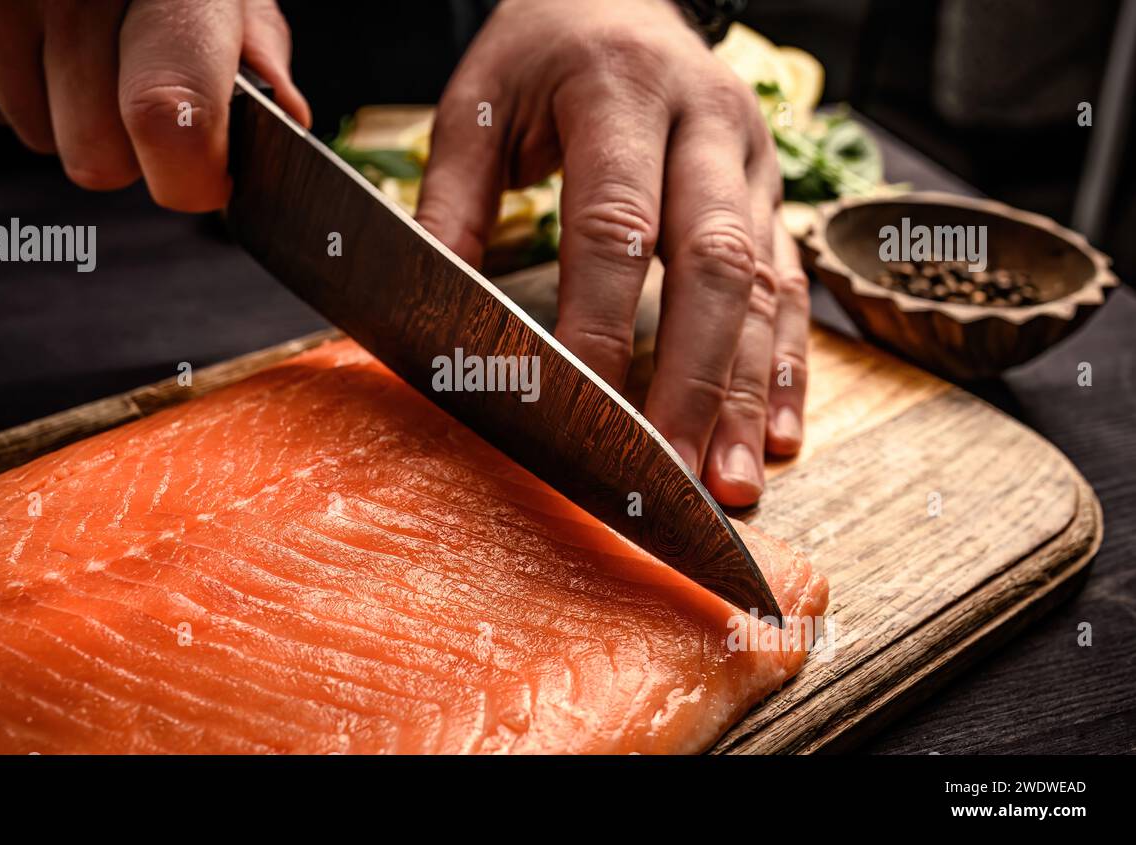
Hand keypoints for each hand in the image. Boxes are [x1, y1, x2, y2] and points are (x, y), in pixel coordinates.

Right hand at [0, 0, 310, 210]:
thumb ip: (257, 45)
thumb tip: (287, 119)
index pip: (167, 115)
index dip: (189, 171)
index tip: (202, 177)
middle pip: (97, 160)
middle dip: (122, 139)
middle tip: (127, 70)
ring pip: (42, 141)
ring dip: (64, 106)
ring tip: (73, 32)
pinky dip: (11, 84)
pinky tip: (27, 26)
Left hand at [415, 0, 808, 506]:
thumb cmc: (541, 52)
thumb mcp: (480, 102)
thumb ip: (452, 199)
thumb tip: (430, 305)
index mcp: (621, 92)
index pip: (615, 224)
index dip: (600, 324)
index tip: (581, 413)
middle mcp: (706, 123)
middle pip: (711, 262)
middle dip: (693, 378)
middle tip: (670, 473)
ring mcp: (752, 161)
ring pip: (762, 284)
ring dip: (748, 390)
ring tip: (731, 482)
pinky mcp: (772, 194)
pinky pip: (791, 284)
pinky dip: (786, 364)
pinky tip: (778, 431)